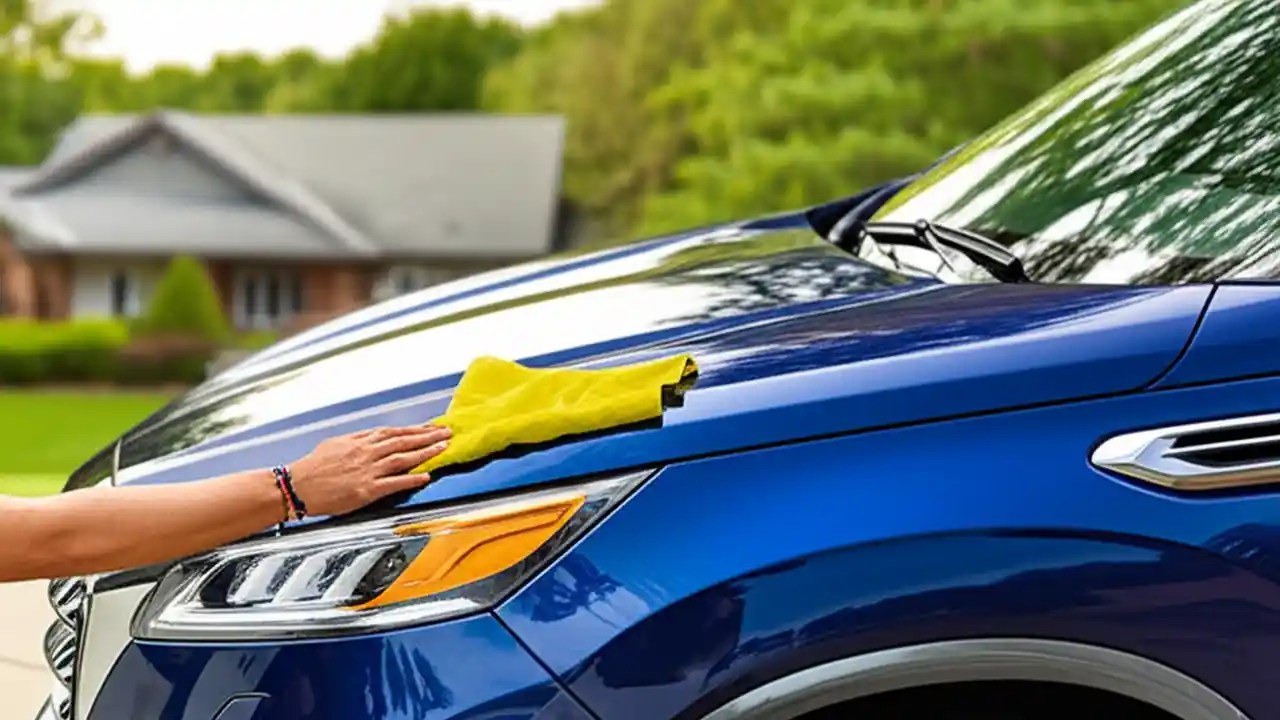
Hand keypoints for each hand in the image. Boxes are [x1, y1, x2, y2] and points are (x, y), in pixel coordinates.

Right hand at [288, 425, 451, 516]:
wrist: (298, 485)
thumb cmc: (313, 467)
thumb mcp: (335, 444)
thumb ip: (357, 441)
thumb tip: (374, 439)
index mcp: (359, 441)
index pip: (393, 432)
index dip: (414, 429)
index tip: (430, 427)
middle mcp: (366, 453)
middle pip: (403, 441)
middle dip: (427, 436)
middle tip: (446, 433)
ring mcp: (368, 471)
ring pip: (403, 458)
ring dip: (426, 452)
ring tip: (443, 448)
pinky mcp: (367, 490)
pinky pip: (394, 483)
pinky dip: (412, 478)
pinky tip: (426, 475)